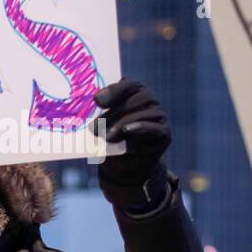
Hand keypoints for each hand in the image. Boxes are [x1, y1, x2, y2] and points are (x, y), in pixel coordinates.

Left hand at [93, 79, 169, 207]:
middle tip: (93, 128)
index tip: (97, 100)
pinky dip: (140, 129)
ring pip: (141, 115)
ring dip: (121, 125)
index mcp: (134, 93)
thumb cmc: (109, 139)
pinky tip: (127, 131)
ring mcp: (159, 116)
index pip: (128, 85)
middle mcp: (149, 101)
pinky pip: (153, 129)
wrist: (123, 165)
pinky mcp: (164, 134)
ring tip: (105, 137)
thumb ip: (98, 114)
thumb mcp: (101, 125)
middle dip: (112, 114)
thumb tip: (87, 111)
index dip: (113, 91)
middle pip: (135, 100)